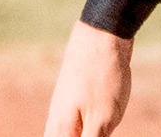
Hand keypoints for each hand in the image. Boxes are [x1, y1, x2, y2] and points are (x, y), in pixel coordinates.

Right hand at [43, 21, 132, 136]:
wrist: (103, 34)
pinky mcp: (77, 100)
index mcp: (59, 132)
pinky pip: (76, 128)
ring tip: (99, 128)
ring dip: (84, 135)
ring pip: (67, 136)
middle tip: (97, 132)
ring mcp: (65, 109)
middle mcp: (56, 122)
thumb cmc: (102, 77)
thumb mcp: (102, 120)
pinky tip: (97, 129)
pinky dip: (86, 134)